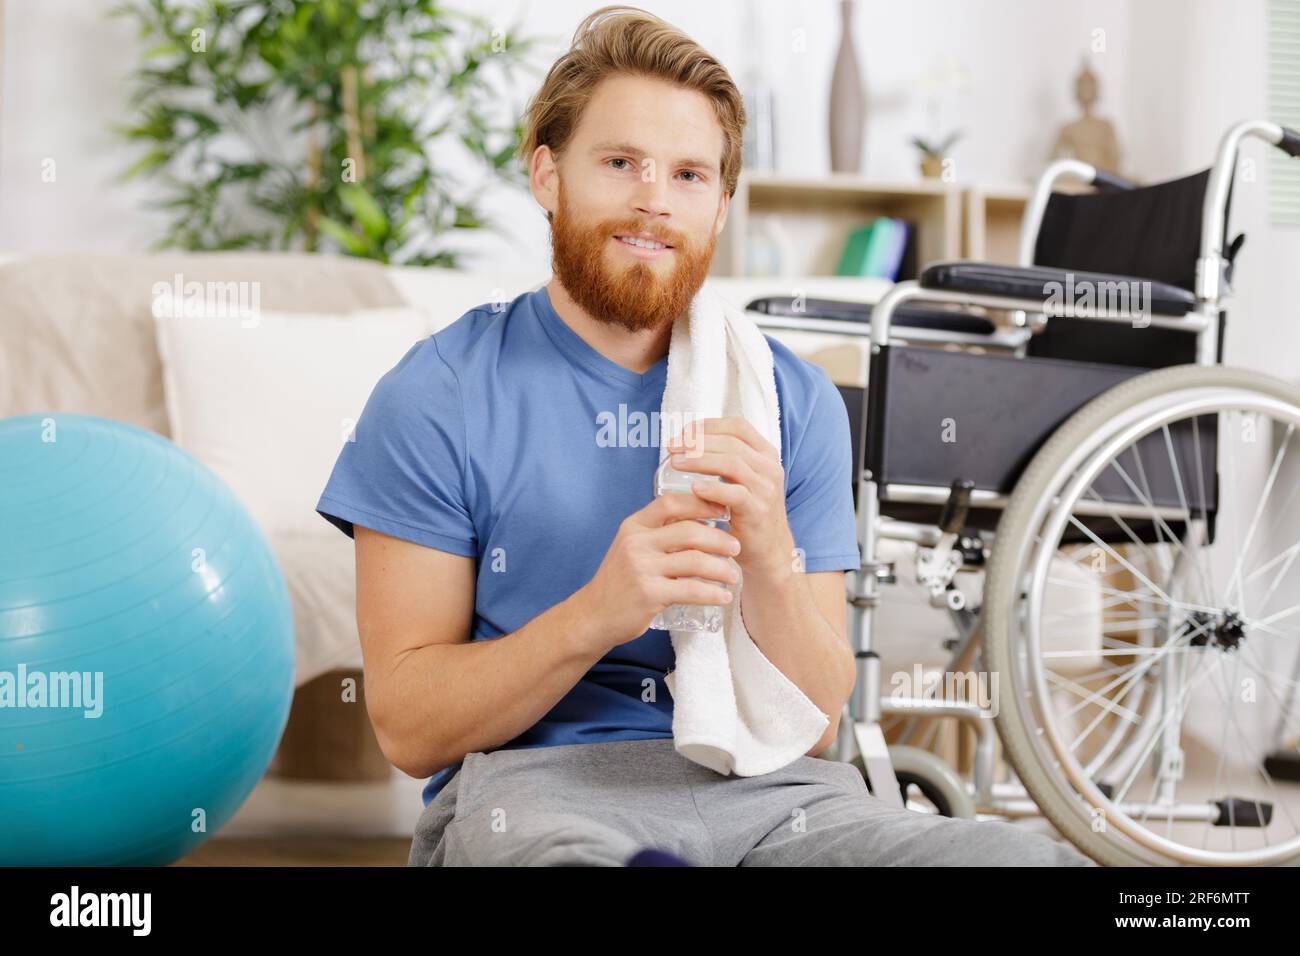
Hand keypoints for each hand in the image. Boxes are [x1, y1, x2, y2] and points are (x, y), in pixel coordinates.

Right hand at [575, 491, 741, 652]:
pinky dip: (712, 593)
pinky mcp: (649, 594)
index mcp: (633, 526)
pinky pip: (691, 590)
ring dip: (721, 568)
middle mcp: (636, 543)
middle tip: (736, 548)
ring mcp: (641, 569)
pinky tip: (723, 597)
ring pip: (695, 561)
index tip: (723, 511)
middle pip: (689, 531)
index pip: (671, 503)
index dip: (701, 503)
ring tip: (733, 575)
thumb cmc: (619, 581)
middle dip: (719, 539)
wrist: (593, 615)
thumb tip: (700, 519)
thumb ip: (657, 533)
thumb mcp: (631, 547)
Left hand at [665, 417, 795, 581]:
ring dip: (700, 460)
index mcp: (765, 454)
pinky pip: (736, 494)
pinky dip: (713, 488)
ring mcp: (766, 489)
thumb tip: (684, 445)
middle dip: (697, 441)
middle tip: (671, 446)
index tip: (683, 433)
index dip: (708, 425)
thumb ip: (723, 462)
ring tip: (676, 462)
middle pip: (731, 442)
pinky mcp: (759, 511)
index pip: (737, 426)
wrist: (768, 552)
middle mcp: (769, 467)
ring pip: (732, 463)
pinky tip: (694, 488)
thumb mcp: (740, 481)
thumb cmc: (746, 514)